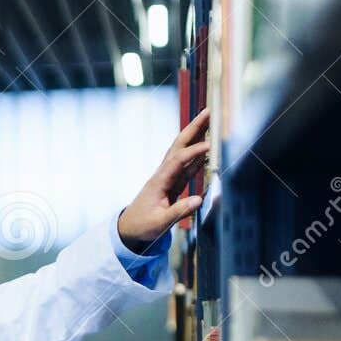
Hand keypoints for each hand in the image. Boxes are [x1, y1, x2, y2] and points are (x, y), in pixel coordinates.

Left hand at [117, 108, 210, 247]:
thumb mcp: (160, 222)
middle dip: (194, 128)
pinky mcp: (172, 183)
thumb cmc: (142, 226)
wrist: (130, 228)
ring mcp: (168, 177)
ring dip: (197, 136)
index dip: (194, 153)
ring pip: (184, 152)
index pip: (178, 161)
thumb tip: (199, 200)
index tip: (209, 146)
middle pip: (179, 146)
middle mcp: (163, 174)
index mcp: (159, 182)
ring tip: (210, 122)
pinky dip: (198, 154)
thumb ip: (179, 211)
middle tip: (207, 112)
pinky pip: (187, 165)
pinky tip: (207, 148)